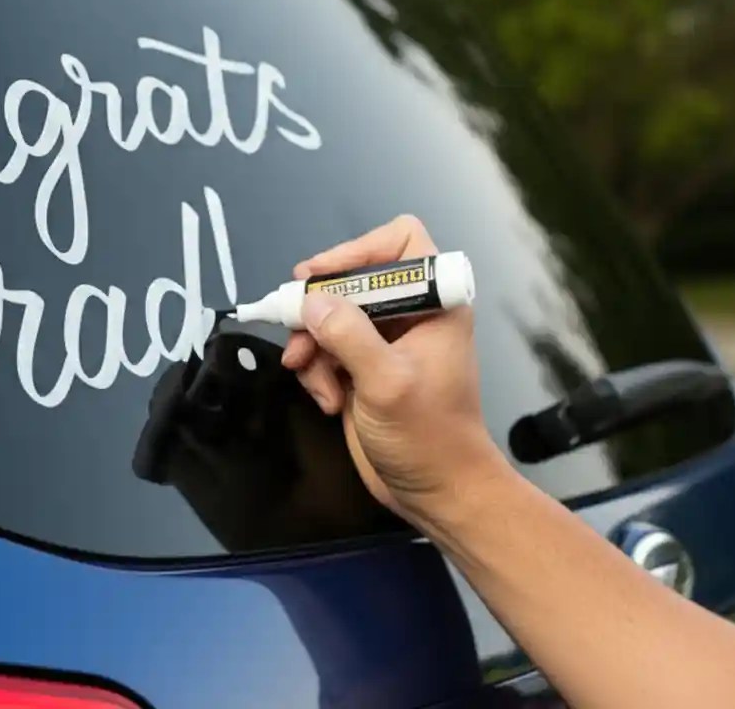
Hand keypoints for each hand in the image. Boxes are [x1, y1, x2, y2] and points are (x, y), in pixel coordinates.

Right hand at [281, 216, 505, 519]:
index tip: (321, 276)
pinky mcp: (362, 367)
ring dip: (313, 348)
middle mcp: (410, 314)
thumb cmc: (431, 439)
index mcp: (435, 304)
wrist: (436, 492)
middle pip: (350, 280)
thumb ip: (349, 336)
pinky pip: (324, 349)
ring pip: (329, 316)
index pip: (400, 242)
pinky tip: (328, 399)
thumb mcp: (387, 384)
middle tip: (298, 333)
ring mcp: (384, 341)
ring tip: (318, 382)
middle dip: (320, 311)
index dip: (358, 251)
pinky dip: (316, 371)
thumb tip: (311, 303)